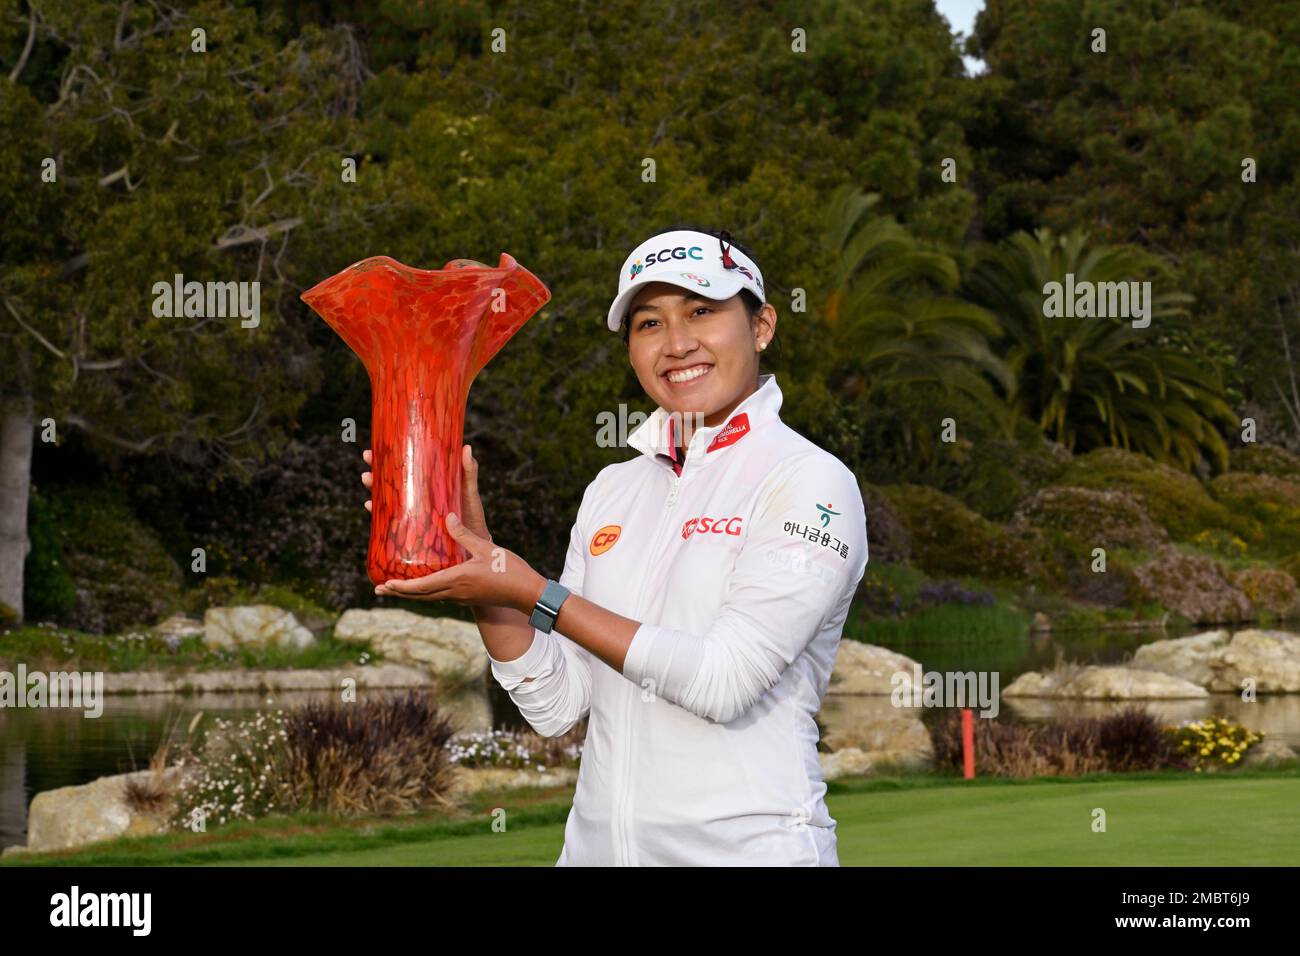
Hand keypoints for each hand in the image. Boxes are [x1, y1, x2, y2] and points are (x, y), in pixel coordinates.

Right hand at [362, 444, 492, 541]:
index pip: (404, 467)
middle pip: (390, 480)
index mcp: (427, 484)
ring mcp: (410, 513)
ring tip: (367, 479)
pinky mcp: (409, 530)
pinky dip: (377, 512)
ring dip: (373, 488)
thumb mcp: (469, 490)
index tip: (375, 449)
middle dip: (375, 469)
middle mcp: (415, 498)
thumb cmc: (471, 515)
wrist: (472, 545)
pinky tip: (370, 506)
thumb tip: (466, 447)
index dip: (388, 458)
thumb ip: (469, 471)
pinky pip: (388, 520)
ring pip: (385, 498)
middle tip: (367, 458)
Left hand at [374, 512, 544, 611]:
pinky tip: (425, 583)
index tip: (385, 584)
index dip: (401, 586)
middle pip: (420, 595)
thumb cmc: (509, 571)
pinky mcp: (468, 597)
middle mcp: (455, 592)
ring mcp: (461, 597)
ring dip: (411, 593)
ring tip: (396, 587)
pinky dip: (427, 591)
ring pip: (429, 597)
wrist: (527, 594)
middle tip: (379, 589)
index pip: (422, 586)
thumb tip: (446, 517)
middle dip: (399, 593)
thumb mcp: (486, 549)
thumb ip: (464, 534)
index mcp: (457, 580)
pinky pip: (441, 595)